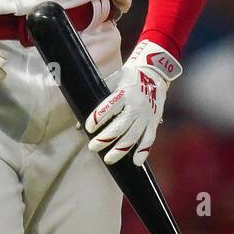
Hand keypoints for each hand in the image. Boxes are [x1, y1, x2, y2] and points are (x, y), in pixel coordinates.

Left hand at [85, 40, 181, 165]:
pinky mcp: (154, 119)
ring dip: (120, 149)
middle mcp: (135, 104)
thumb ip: (98, 99)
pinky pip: (149, 138)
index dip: (97, 118)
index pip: (108, 107)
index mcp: (123, 91)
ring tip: (108, 159)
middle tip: (92, 147)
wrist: (154, 72)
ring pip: (133, 135)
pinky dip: (144, 150)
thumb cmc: (128, 77)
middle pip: (120, 125)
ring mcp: (146, 113)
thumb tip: (79, 123)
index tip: (88, 128)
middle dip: (105, 138)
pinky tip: (136, 162)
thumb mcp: (113, 81)